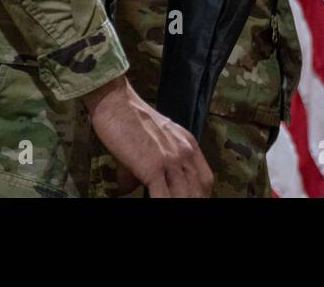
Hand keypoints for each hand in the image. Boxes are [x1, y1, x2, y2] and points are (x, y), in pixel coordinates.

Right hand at [83, 76, 213, 197]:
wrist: (118, 104)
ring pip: (185, 195)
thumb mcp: (150, 142)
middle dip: (194, 201)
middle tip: (187, 209)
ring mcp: (171, 160)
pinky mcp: (153, 167)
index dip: (201, 194)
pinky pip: (163, 196)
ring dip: (181, 204)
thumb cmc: (129, 121)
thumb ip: (146, 166)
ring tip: (174, 218)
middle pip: (199, 189)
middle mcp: (185, 153)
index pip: (205, 178)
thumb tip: (129, 189)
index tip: (194, 200)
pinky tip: (158, 205)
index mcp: (188, 145)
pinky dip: (164, 204)